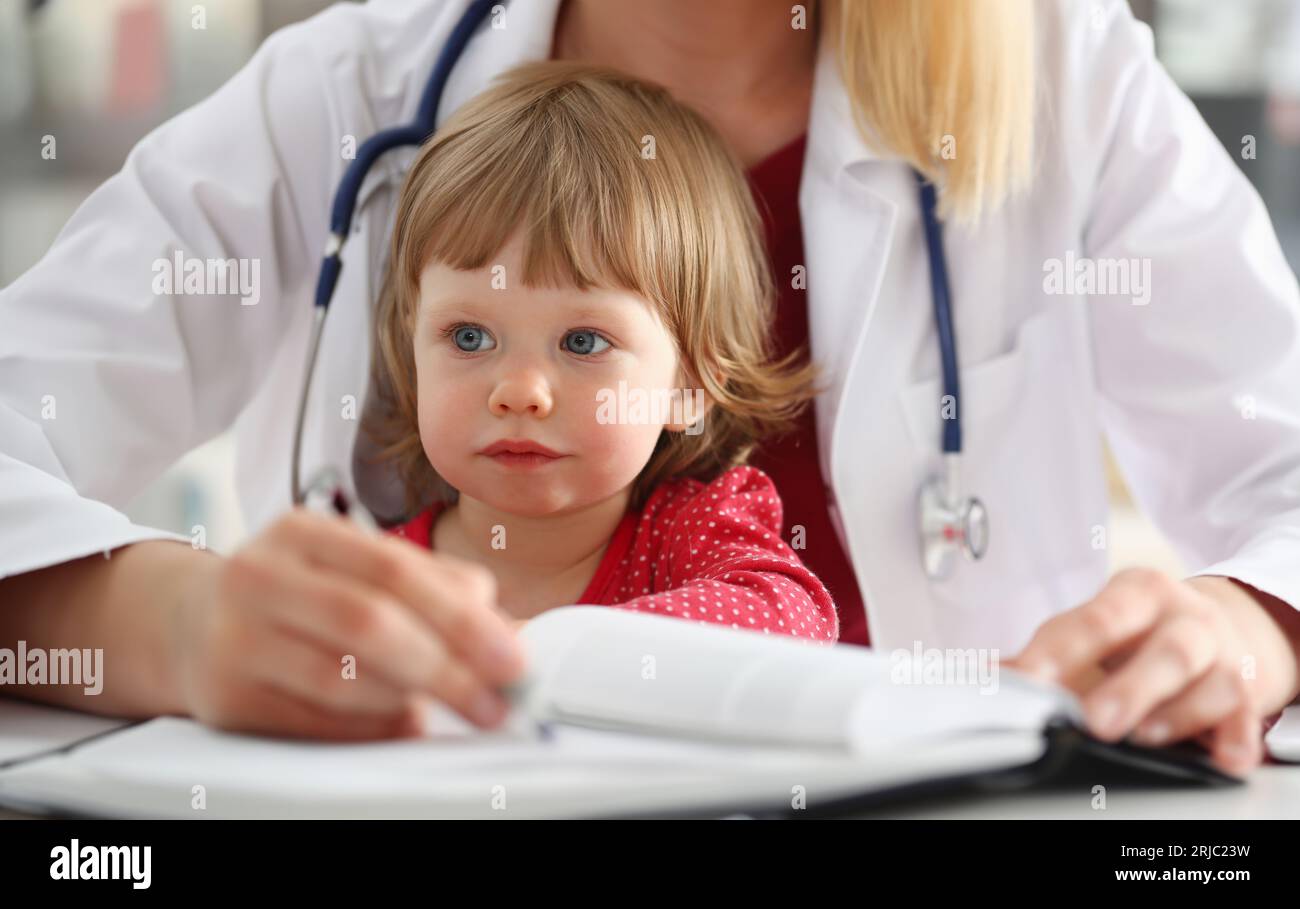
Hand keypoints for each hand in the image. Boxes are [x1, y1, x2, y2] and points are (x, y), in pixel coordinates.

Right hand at [170, 507, 526, 739]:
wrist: (193, 626)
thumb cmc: (298, 594)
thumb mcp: (354, 567)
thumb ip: (432, 584)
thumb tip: (504, 626)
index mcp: (301, 531)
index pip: (394, 569)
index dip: (461, 617)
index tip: (511, 657)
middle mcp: (259, 576)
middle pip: (368, 624)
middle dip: (447, 669)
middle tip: (496, 701)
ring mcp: (235, 639)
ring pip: (342, 680)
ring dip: (413, 701)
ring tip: (456, 707)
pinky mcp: (227, 698)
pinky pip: (317, 722)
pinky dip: (374, 728)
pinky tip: (405, 723)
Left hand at [1006, 568, 1299, 775]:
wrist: (1217, 628)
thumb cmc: (1141, 633)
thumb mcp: (1097, 629)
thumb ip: (1045, 655)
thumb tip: (983, 677)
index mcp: (1137, 594)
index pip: (1096, 620)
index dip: (1061, 651)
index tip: (1029, 679)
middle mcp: (1186, 618)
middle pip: (1165, 648)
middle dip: (1130, 686)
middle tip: (1096, 721)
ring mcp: (1222, 654)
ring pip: (1211, 681)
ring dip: (1177, 713)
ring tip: (1144, 736)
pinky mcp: (1247, 693)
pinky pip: (1246, 717)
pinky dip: (1235, 738)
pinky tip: (1221, 755)